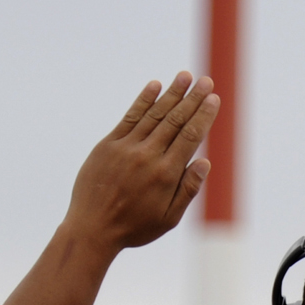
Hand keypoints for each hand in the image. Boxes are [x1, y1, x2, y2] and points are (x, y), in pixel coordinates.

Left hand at [66, 73, 219, 252]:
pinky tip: (154, 86)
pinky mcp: (108, 145)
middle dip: (192, 99)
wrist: (91, 228)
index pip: (190, 137)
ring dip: (171, 94)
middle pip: (174, 121)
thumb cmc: (135, 227)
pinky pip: (129, 118)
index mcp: (165, 174)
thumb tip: (204, 162)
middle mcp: (147, 156)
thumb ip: (188, 189)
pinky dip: (143, 101)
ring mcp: (125, 148)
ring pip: (154, 115)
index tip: (214, 99)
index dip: (203, 115)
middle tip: (205, 81)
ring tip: (184, 76)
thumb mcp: (169, 218)